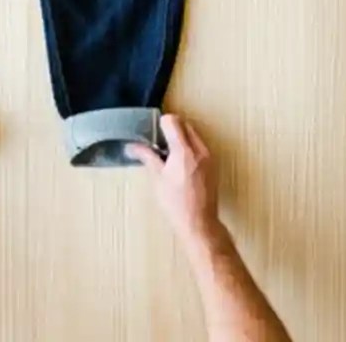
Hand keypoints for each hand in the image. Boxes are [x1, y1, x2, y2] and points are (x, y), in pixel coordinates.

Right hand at [127, 114, 218, 241]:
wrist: (198, 222)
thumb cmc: (176, 203)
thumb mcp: (157, 179)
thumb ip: (147, 157)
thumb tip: (133, 146)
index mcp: (184, 151)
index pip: (173, 122)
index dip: (161, 124)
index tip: (154, 134)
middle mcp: (199, 150)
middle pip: (185, 125)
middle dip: (172, 129)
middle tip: (159, 144)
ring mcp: (208, 157)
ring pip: (193, 136)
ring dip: (181, 138)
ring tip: (168, 157)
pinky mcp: (212, 166)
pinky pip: (199, 147)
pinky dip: (189, 148)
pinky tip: (179, 165)